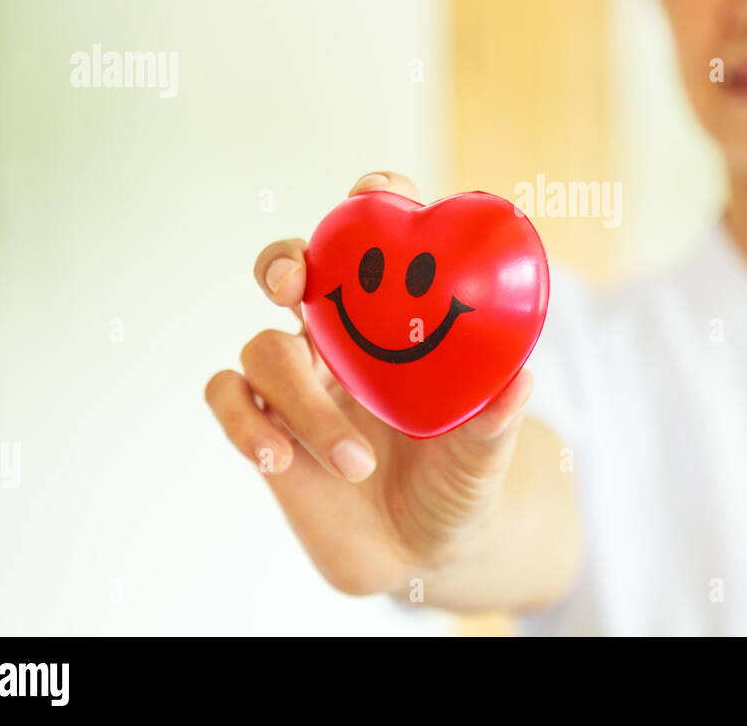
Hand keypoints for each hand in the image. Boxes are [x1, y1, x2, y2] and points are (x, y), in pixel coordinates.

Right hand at [204, 171, 535, 595]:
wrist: (422, 552)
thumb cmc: (458, 481)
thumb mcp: (485, 454)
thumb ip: (495, 421)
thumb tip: (518, 380)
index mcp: (397, 321)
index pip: (377, 239)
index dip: (372, 203)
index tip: (373, 195)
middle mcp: (340, 338)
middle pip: (294, 266)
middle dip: (283, 260)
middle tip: (294, 281)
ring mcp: (297, 380)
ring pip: (264, 348)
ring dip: (305, 403)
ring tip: (357, 462)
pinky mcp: (264, 426)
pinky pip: (228, 399)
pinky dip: (242, 421)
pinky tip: (276, 458)